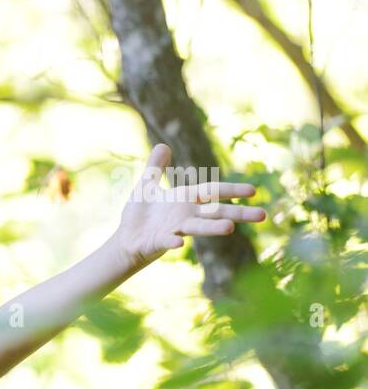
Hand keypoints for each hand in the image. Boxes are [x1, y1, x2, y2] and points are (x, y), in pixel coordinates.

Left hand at [113, 143, 265, 268]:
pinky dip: (172, 242)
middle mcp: (186, 215)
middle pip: (216, 213)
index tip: (254, 191)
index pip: (213, 192)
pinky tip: (179, 243)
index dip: (232, 190)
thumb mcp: (146, 185)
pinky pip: (167, 241)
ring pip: (198, 227)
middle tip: (263, 216)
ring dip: (213, 228)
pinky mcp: (160, 241)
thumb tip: (162, 145)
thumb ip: (155, 167)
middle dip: (239, 213)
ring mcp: (174, 229)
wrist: (125, 238)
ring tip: (230, 228)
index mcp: (185, 199)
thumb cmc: (139, 213)